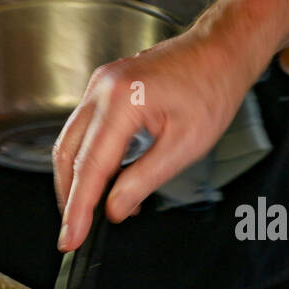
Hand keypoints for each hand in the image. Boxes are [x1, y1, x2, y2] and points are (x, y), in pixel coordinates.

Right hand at [53, 28, 258, 250]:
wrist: (220, 51)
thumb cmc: (212, 87)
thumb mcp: (185, 145)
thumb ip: (144, 179)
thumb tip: (115, 208)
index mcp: (121, 101)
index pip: (90, 166)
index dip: (78, 208)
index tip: (71, 238)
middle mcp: (102, 89)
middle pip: (68, 154)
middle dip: (69, 197)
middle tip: (76, 233)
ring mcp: (100, 86)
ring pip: (70, 141)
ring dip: (76, 180)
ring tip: (92, 213)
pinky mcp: (105, 89)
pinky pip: (85, 129)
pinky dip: (89, 159)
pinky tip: (107, 182)